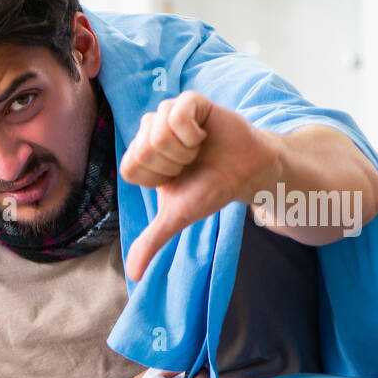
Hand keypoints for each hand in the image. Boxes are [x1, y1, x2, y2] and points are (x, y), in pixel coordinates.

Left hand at [119, 91, 278, 281]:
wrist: (246, 173)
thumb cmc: (210, 190)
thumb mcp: (177, 218)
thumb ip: (152, 241)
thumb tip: (133, 275)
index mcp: (139, 158)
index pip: (131, 168)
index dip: (157, 178)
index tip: (176, 178)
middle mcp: (149, 132)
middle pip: (143, 149)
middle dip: (171, 164)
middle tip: (190, 163)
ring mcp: (168, 114)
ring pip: (158, 131)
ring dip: (182, 149)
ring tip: (197, 150)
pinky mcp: (190, 101)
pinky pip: (176, 113)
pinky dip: (190, 131)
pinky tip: (202, 135)